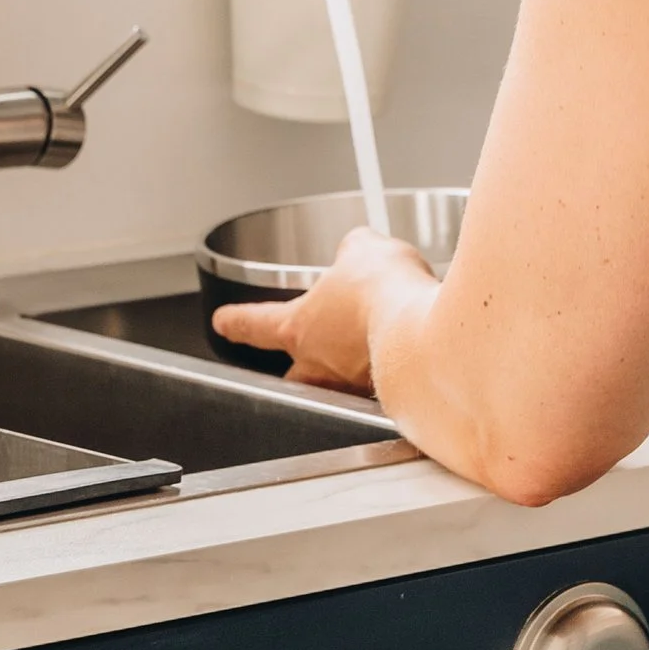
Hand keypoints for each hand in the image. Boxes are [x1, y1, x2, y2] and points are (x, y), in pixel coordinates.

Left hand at [213, 223, 434, 392]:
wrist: (424, 334)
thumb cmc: (384, 296)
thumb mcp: (363, 252)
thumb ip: (353, 253)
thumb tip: (358, 251)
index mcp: (299, 327)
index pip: (255, 325)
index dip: (237, 321)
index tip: (223, 322)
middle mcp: (319, 365)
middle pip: (292, 377)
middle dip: (293, 371)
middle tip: (298, 363)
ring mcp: (351, 387)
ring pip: (336, 389)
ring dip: (345, 373)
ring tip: (364, 356)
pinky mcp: (387, 397)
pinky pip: (381, 389)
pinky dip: (388, 375)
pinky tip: (404, 360)